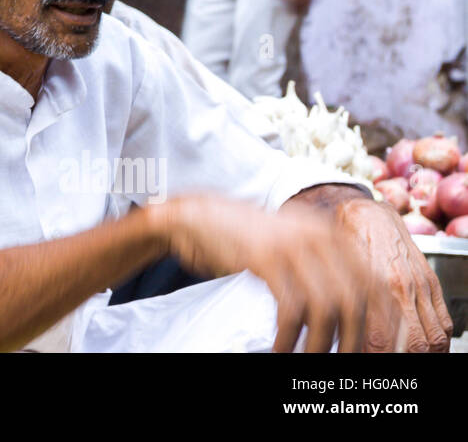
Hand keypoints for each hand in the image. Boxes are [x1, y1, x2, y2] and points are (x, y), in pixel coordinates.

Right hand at [159, 194, 396, 351]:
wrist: (196, 216)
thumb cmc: (243, 237)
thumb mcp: (293, 240)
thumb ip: (323, 263)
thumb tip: (356, 313)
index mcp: (332, 232)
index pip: (375, 283)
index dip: (383, 322)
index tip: (379, 349)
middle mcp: (319, 235)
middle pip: (355, 299)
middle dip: (355, 340)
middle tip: (346, 362)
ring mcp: (292, 244)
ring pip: (325, 308)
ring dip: (319, 345)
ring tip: (309, 361)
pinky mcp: (265, 258)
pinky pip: (290, 309)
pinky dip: (288, 337)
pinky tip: (281, 349)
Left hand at [329, 195, 453, 351]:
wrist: (368, 212)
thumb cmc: (345, 238)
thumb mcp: (335, 265)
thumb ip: (341, 298)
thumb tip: (332, 329)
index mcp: (377, 284)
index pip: (380, 339)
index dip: (373, 356)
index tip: (359, 359)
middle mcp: (404, 288)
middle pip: (414, 344)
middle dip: (401, 358)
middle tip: (382, 359)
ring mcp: (422, 287)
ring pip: (434, 337)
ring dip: (423, 353)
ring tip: (406, 358)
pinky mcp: (432, 284)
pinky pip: (445, 321)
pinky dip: (439, 341)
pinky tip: (425, 346)